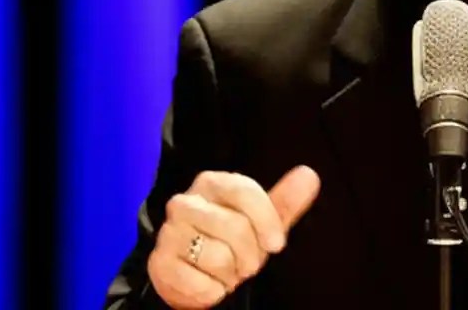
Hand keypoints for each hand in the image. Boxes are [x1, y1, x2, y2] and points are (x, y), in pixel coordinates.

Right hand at [148, 166, 320, 308]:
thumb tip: (309, 175)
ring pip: (217, 257)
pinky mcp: (159, 263)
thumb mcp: (264, 222)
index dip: (267, 222)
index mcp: (213, 183)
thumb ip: (285, 201)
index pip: (245, 192)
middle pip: (235, 227)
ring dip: (230, 275)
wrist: (196, 277)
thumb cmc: (234, 243)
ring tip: (226, 272)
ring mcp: (168, 232)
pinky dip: (212, 291)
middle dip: (250, 255)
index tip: (277, 244)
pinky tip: (209, 285)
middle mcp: (185, 202)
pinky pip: (199, 283)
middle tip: (246, 263)